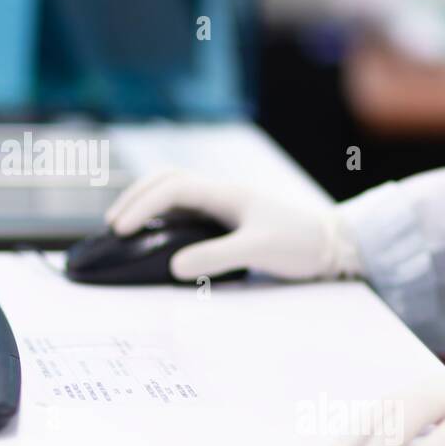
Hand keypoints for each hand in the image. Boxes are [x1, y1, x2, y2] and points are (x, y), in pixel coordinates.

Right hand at [104, 168, 360, 280]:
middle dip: (135, 197)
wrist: (332, 243)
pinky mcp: (227, 218)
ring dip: (147, 203)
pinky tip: (154, 234)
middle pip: (166, 180)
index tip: (121, 231)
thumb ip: (216, 256)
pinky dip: (162, 216)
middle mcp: (221, 193)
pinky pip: (185, 209)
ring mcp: (223, 204)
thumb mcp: (258, 249)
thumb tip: (173, 266)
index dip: (142, 206)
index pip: (172, 189)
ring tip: (125, 226)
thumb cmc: (299, 242)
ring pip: (174, 191)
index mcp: (226, 193)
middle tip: (113, 224)